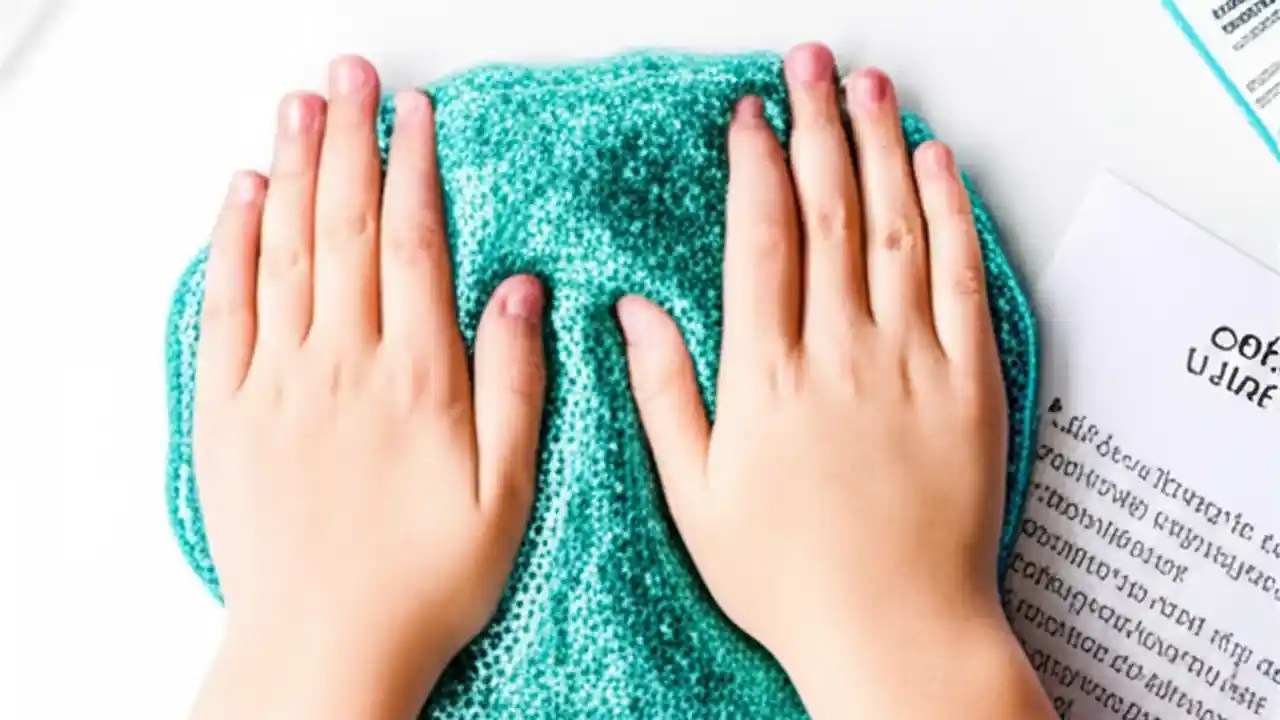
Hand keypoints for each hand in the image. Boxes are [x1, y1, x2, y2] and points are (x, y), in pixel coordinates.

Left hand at [190, 56, 545, 718]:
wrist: (323, 646)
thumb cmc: (424, 579)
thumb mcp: (506, 493)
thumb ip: (517, 385)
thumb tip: (521, 291)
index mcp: (417, 378)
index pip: (414, 245)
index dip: (416, 169)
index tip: (416, 113)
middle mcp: (342, 363)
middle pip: (344, 227)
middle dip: (350, 141)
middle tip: (351, 75)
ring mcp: (277, 382)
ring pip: (285, 251)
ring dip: (294, 170)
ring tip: (301, 105)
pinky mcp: (228, 409)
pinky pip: (225, 307)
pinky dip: (232, 243)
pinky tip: (242, 194)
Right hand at [617, 44, 1053, 718]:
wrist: (893, 629)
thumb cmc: (787, 574)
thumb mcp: (693, 493)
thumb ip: (663, 392)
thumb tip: (633, 311)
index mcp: (766, 376)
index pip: (760, 239)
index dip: (755, 164)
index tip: (751, 116)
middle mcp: (841, 353)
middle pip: (828, 211)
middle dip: (816, 124)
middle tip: (809, 63)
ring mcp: (911, 362)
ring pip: (894, 227)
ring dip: (879, 147)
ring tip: (867, 87)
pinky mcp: (969, 382)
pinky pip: (960, 276)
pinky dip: (950, 211)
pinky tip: (935, 164)